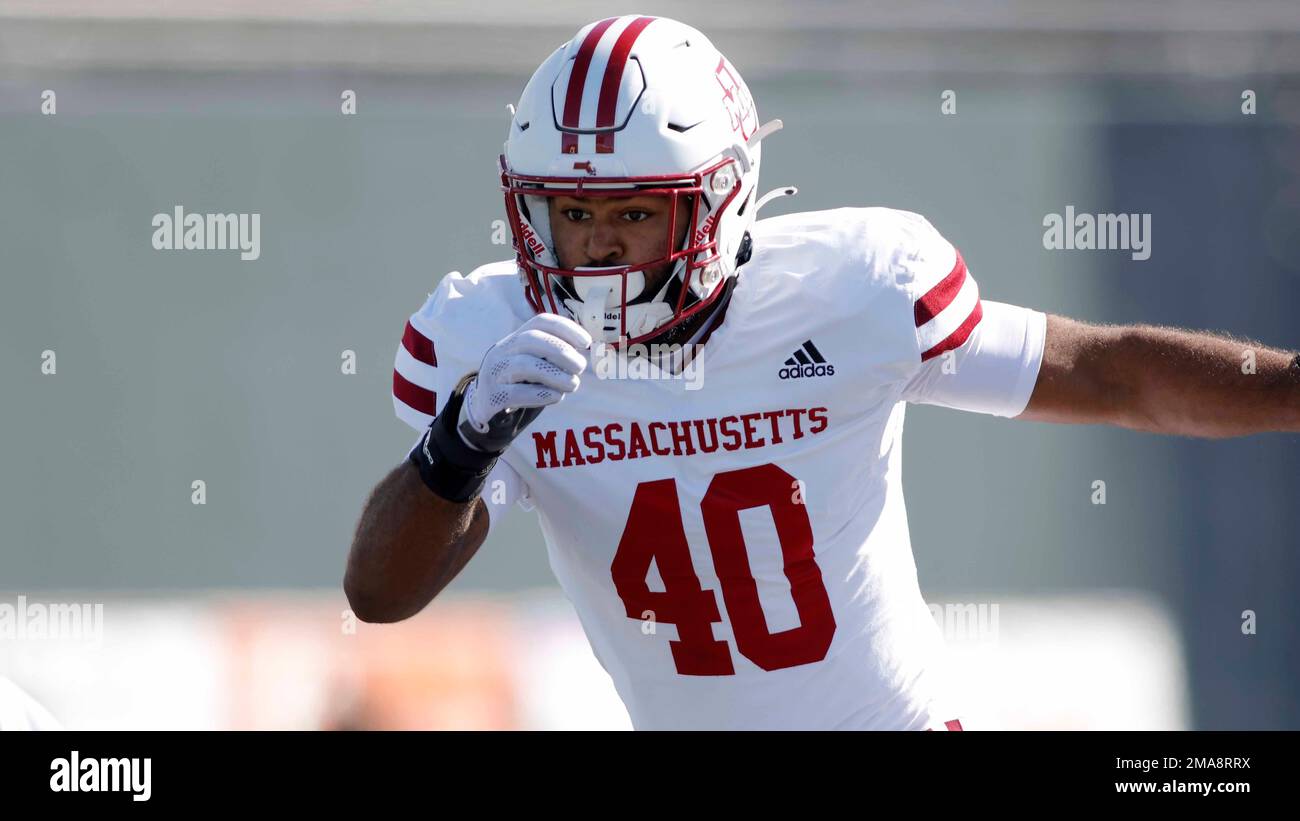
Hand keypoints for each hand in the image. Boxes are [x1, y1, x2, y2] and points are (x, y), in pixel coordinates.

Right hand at [457, 313, 591, 451]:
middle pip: (531, 339)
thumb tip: (587, 355)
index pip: (541, 322)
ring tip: (573, 385)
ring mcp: (494, 372)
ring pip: (525, 365)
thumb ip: (555, 356)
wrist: (485, 403)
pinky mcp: (492, 396)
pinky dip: (541, 394)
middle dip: (561, 350)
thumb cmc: (519, 380)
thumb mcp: (535, 362)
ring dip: (555, 374)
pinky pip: (516, 393)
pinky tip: (556, 397)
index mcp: (517, 338)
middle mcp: (503, 350)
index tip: (586, 342)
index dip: (566, 328)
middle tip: (581, 367)